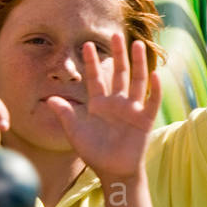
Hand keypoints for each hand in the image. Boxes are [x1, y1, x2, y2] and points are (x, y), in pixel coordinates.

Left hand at [46, 36, 160, 180]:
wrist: (113, 172)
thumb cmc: (93, 152)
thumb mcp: (75, 133)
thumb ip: (65, 115)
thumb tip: (50, 99)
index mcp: (98, 103)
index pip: (94, 78)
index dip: (91, 62)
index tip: (86, 44)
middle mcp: (116, 102)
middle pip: (118, 73)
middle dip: (117, 54)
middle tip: (116, 34)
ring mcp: (131, 109)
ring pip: (136, 82)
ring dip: (138, 64)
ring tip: (136, 45)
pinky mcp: (144, 120)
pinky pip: (151, 102)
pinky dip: (155, 89)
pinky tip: (155, 75)